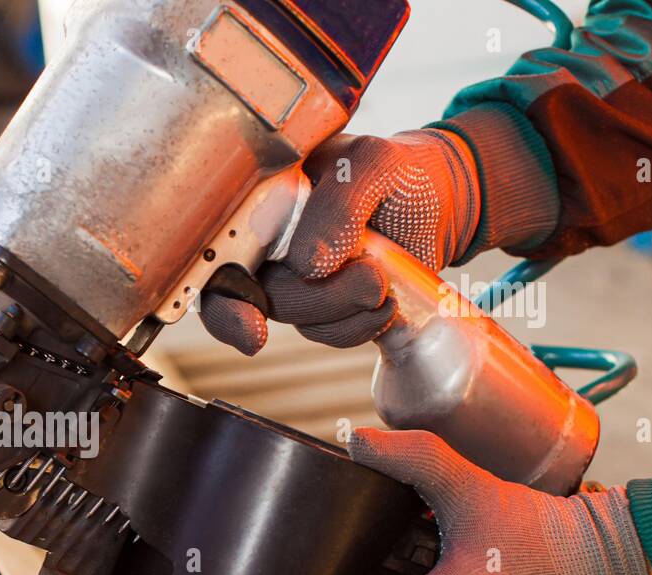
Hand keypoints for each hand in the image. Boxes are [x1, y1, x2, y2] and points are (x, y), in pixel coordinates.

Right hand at [200, 130, 480, 353]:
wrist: (436, 200)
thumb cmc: (394, 171)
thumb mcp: (372, 164)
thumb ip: (338, 204)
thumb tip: (307, 264)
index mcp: (258, 206)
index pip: (215, 260)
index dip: (223, 302)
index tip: (252, 328)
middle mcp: (267, 249)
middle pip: (261, 299)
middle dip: (316, 300)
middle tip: (371, 278)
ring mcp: (296, 283)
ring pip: (301, 320)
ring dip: (347, 311)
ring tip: (384, 279)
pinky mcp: (328, 311)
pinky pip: (332, 334)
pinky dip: (362, 325)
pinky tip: (386, 300)